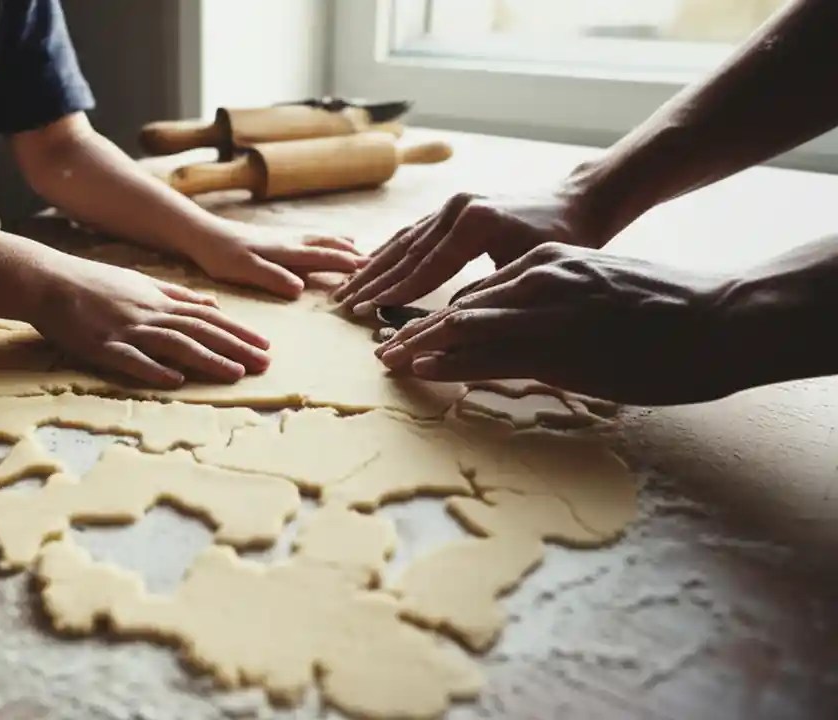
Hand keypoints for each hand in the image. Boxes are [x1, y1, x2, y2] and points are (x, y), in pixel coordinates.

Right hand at [32, 254, 271, 387]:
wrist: (48, 280)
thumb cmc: (93, 282)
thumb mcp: (140, 281)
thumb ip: (177, 293)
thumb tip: (213, 303)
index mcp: (158, 299)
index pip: (207, 316)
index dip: (237, 331)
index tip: (264, 344)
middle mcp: (148, 313)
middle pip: (200, 330)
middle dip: (235, 347)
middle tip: (265, 364)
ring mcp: (126, 329)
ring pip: (174, 345)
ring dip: (208, 360)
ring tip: (236, 374)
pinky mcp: (101, 345)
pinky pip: (131, 360)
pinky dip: (154, 370)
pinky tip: (177, 381)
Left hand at [185, 219, 366, 298]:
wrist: (201, 233)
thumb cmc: (220, 254)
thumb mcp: (244, 270)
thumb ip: (272, 277)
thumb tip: (301, 288)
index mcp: (285, 251)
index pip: (322, 256)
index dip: (345, 263)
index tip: (368, 268)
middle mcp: (288, 241)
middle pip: (326, 244)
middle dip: (350, 252)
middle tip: (373, 260)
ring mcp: (282, 238)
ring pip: (318, 238)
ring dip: (338, 243)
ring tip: (357, 246)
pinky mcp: (273, 238)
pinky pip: (307, 238)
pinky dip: (322, 239)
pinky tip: (320, 241)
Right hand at [333, 188, 607, 313]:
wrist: (578, 202)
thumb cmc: (564, 239)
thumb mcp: (531, 271)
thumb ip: (489, 293)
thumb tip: (450, 323)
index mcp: (473, 223)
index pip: (424, 266)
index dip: (393, 291)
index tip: (366, 311)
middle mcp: (455, 209)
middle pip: (405, 252)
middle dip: (372, 280)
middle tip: (343, 304)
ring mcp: (451, 206)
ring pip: (403, 240)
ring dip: (373, 266)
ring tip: (348, 288)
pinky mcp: (451, 208)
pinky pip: (412, 233)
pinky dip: (389, 252)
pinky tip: (371, 265)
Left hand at [373, 243, 738, 405]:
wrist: (718, 316)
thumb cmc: (666, 309)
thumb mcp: (600, 290)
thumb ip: (560, 305)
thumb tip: (534, 331)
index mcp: (548, 264)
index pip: (479, 288)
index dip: (438, 308)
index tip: (407, 324)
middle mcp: (538, 279)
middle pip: (460, 303)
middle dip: (413, 323)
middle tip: (378, 341)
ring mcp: (545, 311)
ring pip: (464, 325)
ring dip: (419, 342)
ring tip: (385, 358)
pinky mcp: (557, 344)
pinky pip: (489, 353)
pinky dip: (451, 360)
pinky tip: (422, 369)